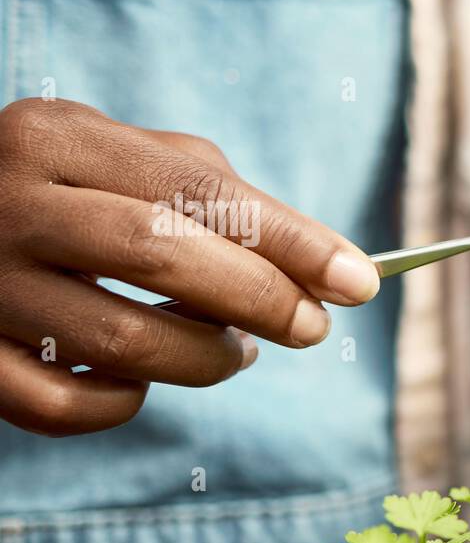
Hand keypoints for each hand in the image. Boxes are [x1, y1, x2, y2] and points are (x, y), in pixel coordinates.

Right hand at [0, 98, 379, 435]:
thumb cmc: (71, 193)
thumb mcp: (129, 162)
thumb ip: (225, 201)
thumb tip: (328, 270)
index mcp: (56, 137)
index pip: (199, 190)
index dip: (292, 241)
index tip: (361, 282)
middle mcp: (6, 202)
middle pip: (162, 257)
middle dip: (261, 300)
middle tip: (312, 328)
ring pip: (123, 343)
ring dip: (206, 360)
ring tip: (236, 352)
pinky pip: (64, 405)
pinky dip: (124, 403)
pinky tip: (143, 380)